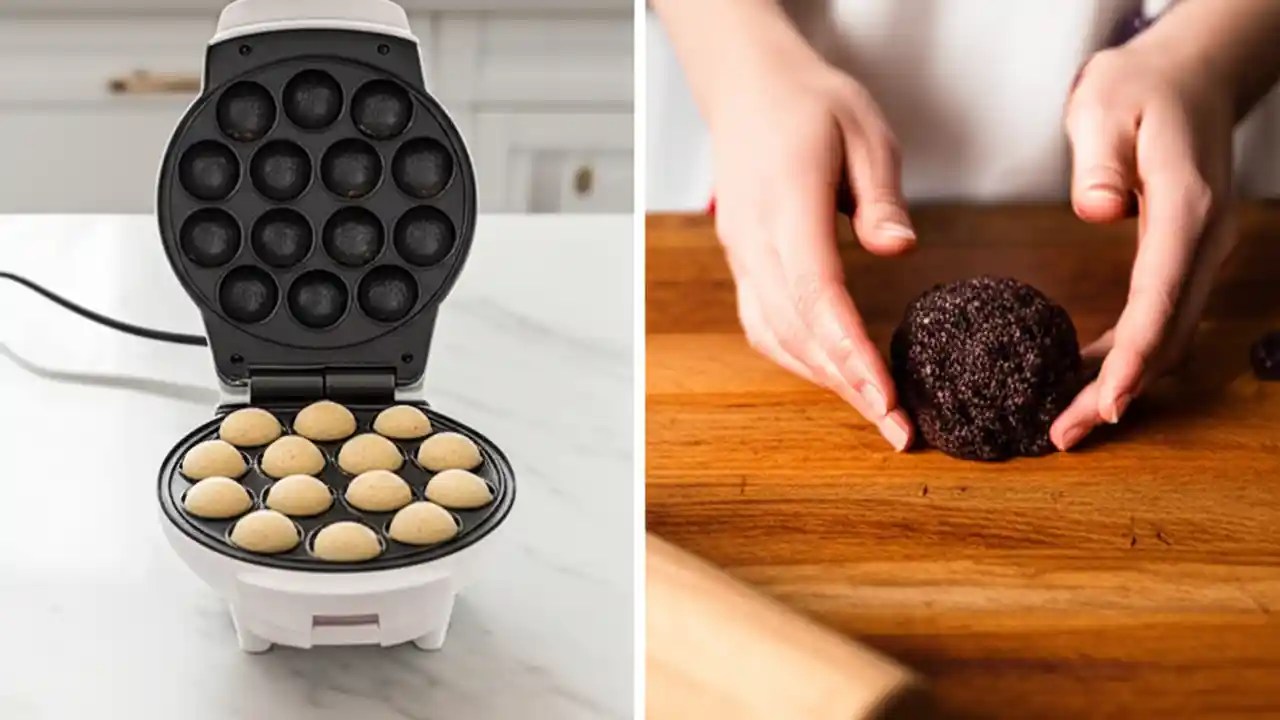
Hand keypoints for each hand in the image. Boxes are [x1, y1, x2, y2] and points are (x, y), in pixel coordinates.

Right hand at [709, 49, 914, 450]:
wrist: (748, 88)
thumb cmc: (812, 104)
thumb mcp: (865, 131)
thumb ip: (880, 195)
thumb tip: (899, 249)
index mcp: (787, 203)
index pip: (817, 295)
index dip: (851, 353)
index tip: (887, 397)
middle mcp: (755, 239)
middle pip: (796, 330)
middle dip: (848, 386)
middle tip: (899, 429)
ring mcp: (743, 255)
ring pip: (775, 336)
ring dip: (824, 380)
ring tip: (876, 412)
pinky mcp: (744, 263)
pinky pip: (764, 324)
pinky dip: (799, 358)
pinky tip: (834, 375)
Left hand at [1051, 42, 1237, 450]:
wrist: (1193, 73)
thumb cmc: (1143, 87)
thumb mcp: (1108, 106)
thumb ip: (1101, 162)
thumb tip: (1097, 211)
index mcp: (1186, 210)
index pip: (1160, 300)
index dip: (1132, 360)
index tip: (1102, 406)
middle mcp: (1202, 241)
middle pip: (1165, 335)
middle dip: (1116, 393)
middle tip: (1063, 437)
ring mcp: (1198, 252)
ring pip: (1165, 334)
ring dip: (1120, 383)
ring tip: (1066, 424)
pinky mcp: (1182, 255)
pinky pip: (1157, 317)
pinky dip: (1125, 354)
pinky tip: (1082, 375)